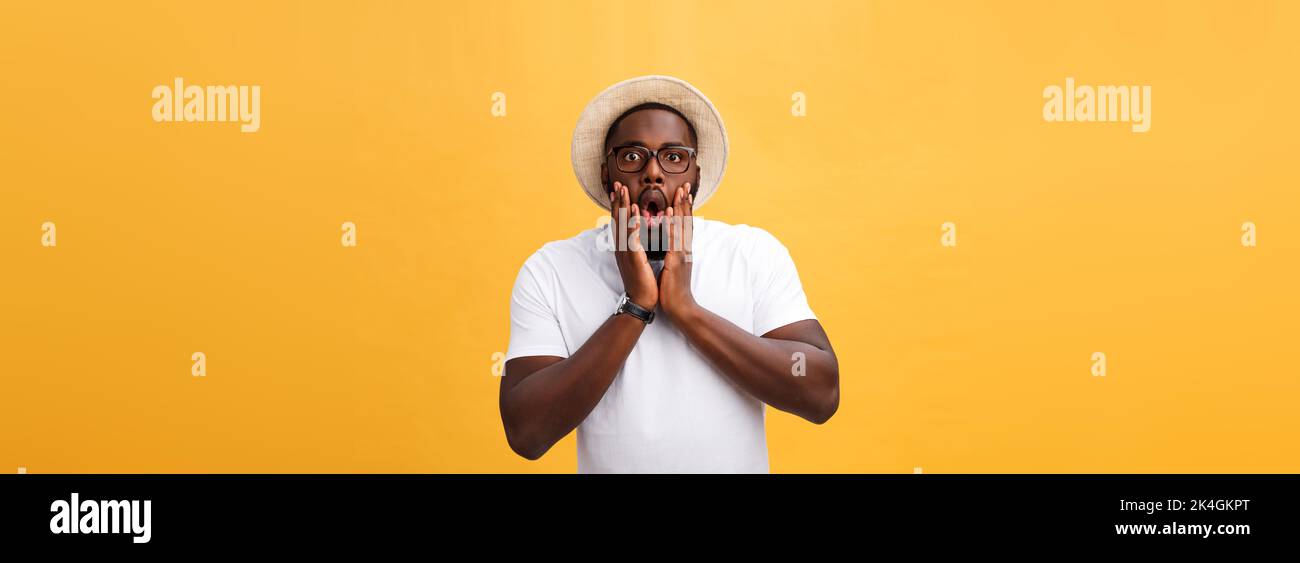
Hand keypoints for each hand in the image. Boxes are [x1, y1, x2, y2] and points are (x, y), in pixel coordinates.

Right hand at [609, 182, 657, 309]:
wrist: (642, 300)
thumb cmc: (642, 280)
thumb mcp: (637, 259)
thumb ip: (634, 246)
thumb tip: (635, 234)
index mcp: (624, 247)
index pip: (620, 222)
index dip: (618, 206)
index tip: (618, 190)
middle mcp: (622, 248)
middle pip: (618, 220)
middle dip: (618, 202)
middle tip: (618, 184)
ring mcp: (626, 253)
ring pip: (623, 227)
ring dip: (623, 208)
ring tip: (624, 192)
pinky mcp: (634, 260)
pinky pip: (633, 239)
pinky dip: (633, 226)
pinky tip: (634, 215)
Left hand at [659, 184, 695, 319]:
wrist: (680, 307)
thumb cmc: (674, 289)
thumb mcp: (674, 268)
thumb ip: (675, 255)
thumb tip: (673, 247)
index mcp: (682, 251)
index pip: (684, 226)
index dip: (684, 209)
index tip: (684, 194)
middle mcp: (685, 249)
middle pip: (686, 222)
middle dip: (685, 203)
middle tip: (685, 185)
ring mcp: (682, 254)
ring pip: (682, 227)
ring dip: (682, 208)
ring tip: (681, 192)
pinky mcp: (676, 261)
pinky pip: (674, 240)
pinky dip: (673, 225)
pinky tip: (671, 214)